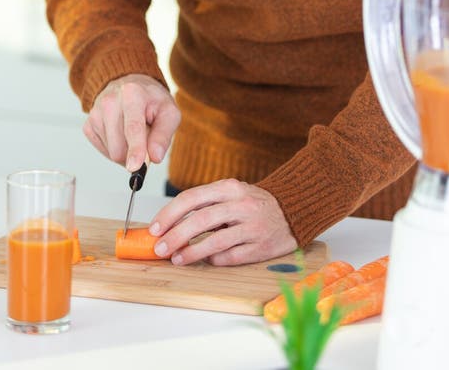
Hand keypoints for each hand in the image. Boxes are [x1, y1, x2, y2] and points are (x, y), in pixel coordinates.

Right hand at [83, 74, 179, 170]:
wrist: (131, 87)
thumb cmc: (152, 101)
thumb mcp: (169, 112)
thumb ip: (164, 135)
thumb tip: (155, 157)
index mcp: (132, 94)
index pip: (133, 127)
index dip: (135, 149)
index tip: (135, 166)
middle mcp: (109, 101)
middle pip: (120, 147)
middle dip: (135, 152)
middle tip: (145, 138)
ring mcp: (95, 113)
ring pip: (112, 152)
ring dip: (126, 151)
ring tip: (132, 133)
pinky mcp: (89, 125)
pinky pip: (103, 151)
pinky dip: (115, 148)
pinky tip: (121, 134)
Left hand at [148, 179, 297, 266]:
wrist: (293, 209)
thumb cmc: (254, 203)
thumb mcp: (231, 193)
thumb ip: (205, 204)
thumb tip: (170, 223)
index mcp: (229, 188)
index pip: (192, 198)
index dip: (169, 214)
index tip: (155, 228)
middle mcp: (241, 205)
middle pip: (200, 220)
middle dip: (175, 235)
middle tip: (160, 247)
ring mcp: (252, 226)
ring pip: (215, 241)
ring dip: (191, 252)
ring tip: (176, 258)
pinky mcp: (260, 247)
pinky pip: (230, 256)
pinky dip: (214, 260)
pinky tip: (205, 260)